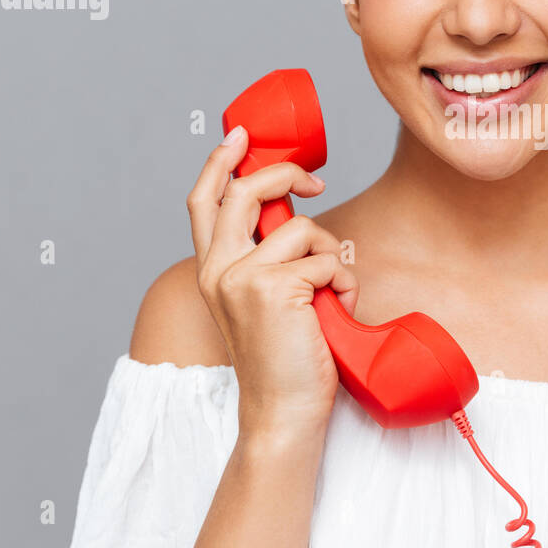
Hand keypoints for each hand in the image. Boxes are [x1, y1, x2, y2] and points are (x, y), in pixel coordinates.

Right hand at [186, 125, 357, 434]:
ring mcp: (242, 277)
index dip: (220, 163)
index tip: (240, 136)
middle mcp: (218, 269)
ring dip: (330, 256)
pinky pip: (325, 261)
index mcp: (212, 270)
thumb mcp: (265, 301)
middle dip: (288, 176)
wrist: (284, 410)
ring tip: (330, 295)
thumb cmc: (286, 357)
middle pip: (248, 192)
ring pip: (302, 229)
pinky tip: (337, 311)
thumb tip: (296, 213)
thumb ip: (267, 259)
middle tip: (316, 184)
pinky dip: (343, 284)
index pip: (204, 202)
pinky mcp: (273, 288)